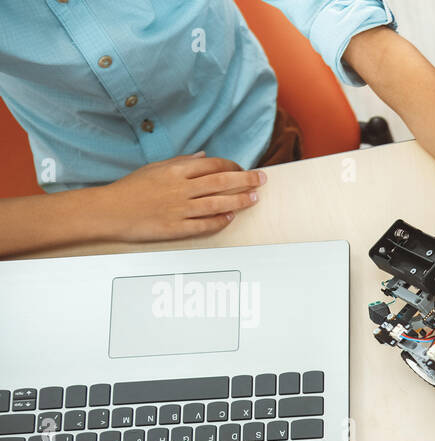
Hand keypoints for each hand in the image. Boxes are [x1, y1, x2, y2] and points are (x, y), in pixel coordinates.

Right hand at [88, 153, 263, 241]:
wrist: (110, 211)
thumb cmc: (131, 188)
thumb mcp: (155, 168)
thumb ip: (181, 162)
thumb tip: (204, 156)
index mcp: (176, 170)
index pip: (212, 165)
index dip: (232, 166)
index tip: (243, 168)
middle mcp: (181, 189)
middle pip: (221, 182)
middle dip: (245, 180)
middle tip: (262, 180)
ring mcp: (180, 209)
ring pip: (218, 203)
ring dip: (239, 200)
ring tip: (254, 198)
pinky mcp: (177, 228)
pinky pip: (205, 225)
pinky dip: (220, 220)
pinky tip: (231, 217)